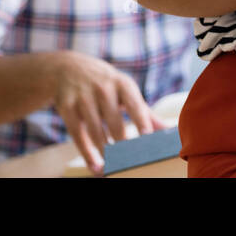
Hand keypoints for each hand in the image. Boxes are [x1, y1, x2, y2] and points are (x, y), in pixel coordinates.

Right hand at [49, 51, 160, 174]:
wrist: (67, 68)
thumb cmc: (105, 83)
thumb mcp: (125, 91)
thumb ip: (145, 112)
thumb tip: (169, 131)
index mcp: (123, 84)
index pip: (135, 105)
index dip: (141, 122)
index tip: (148, 138)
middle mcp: (104, 88)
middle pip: (115, 122)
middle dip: (123, 143)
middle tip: (132, 161)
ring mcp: (84, 97)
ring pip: (96, 131)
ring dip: (106, 151)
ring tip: (114, 166)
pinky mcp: (67, 107)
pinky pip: (78, 134)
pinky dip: (87, 153)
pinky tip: (95, 166)